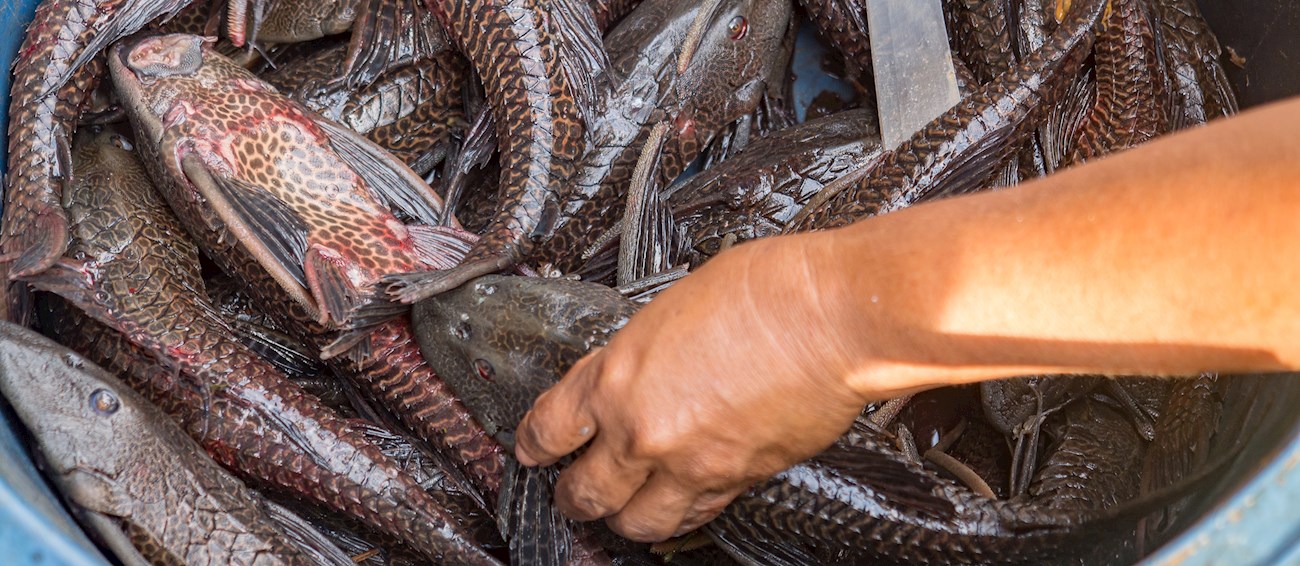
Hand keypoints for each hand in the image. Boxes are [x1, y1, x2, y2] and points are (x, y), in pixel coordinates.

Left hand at [513, 234, 874, 541]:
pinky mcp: (738, 480)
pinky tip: (677, 506)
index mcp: (618, 377)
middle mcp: (645, 430)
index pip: (551, 428)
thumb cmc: (767, 292)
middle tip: (568, 493)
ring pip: (637, 522)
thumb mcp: (670, 306)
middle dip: (571, 496)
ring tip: (619, 513)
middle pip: (585, 491)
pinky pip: (695, 514)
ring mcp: (693, 463)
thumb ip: (639, 352)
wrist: (831, 317)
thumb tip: (629, 372)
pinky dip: (680, 515)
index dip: (533, 445)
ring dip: (622, 519)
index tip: (532, 449)